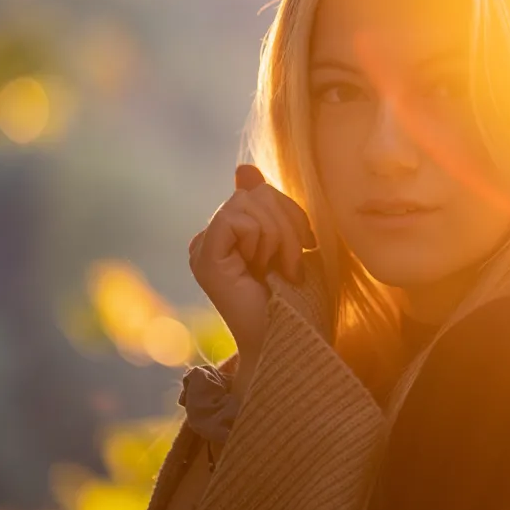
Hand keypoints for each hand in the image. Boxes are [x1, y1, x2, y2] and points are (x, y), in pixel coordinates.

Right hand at [188, 164, 316, 360]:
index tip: (305, 248)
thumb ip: (266, 205)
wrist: (291, 340)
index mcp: (228, 234)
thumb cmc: (297, 299)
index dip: (290, 213)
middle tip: (293, 265)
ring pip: (246, 202)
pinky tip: (263, 269)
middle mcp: (210, 239)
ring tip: (282, 270)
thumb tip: (243, 169)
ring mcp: (203, 249)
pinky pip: (235, 219)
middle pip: (253, 193)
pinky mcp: (204, 258)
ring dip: (279, 235)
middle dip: (286, 223)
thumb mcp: (289, 240)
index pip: (257, 192)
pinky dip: (261, 239)